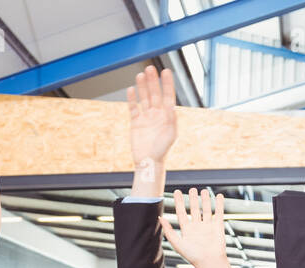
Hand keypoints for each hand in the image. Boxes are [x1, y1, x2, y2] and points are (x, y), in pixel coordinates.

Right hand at [127, 65, 175, 197]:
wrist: (148, 162)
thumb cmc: (162, 151)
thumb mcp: (171, 135)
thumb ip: (172, 120)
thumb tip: (173, 107)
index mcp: (167, 116)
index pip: (168, 96)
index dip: (167, 83)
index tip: (166, 71)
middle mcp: (157, 115)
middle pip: (155, 94)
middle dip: (153, 81)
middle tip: (150, 68)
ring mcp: (146, 118)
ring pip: (144, 98)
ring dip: (142, 87)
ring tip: (140, 75)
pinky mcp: (135, 123)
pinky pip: (133, 108)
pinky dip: (132, 99)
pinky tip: (131, 90)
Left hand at [161, 189, 236, 267]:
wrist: (209, 262)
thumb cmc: (193, 256)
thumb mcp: (177, 243)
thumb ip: (169, 230)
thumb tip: (160, 218)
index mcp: (186, 230)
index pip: (181, 212)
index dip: (179, 202)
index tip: (177, 192)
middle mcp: (197, 227)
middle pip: (194, 209)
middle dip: (192, 199)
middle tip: (192, 189)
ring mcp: (208, 226)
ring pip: (206, 210)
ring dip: (205, 200)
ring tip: (204, 191)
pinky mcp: (218, 226)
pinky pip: (219, 213)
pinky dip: (219, 204)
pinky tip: (219, 196)